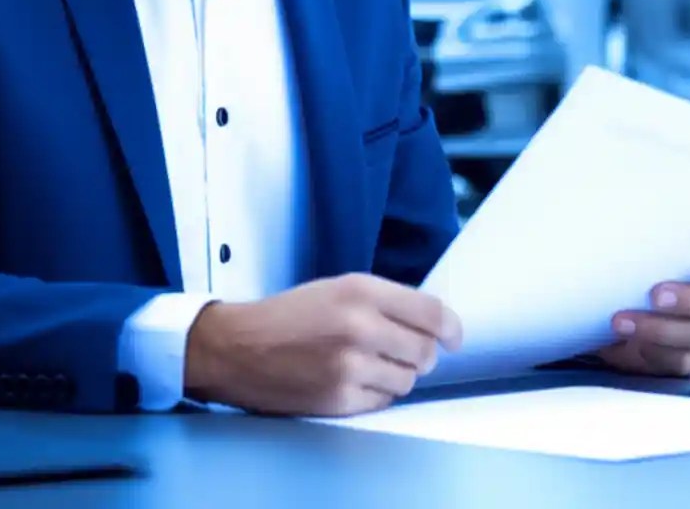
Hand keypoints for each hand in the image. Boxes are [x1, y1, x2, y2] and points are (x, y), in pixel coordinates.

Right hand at [184, 274, 462, 416]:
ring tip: (366, 364)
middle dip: (418, 354)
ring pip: (407, 380)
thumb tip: (434, 326)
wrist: (236, 347)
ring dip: (395, 375)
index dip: (451, 328)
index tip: (453, 338)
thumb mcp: (337, 288)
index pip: (432, 313)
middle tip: (397, 351)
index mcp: (361, 291)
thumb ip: (385, 302)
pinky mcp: (339, 398)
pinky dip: (374, 394)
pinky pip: (383, 401)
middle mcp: (360, 326)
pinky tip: (349, 380)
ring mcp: (350, 366)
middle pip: (425, 352)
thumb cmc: (288, 315)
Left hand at [598, 248, 689, 376]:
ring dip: (660, 328)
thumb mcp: (632, 253)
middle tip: (655, 294)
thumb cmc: (626, 274)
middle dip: (689, 300)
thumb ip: (642, 241)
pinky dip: (654, 351)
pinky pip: (681, 361)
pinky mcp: (688, 359)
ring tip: (621, 321)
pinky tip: (629, 342)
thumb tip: (618, 214)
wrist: (606, 314)